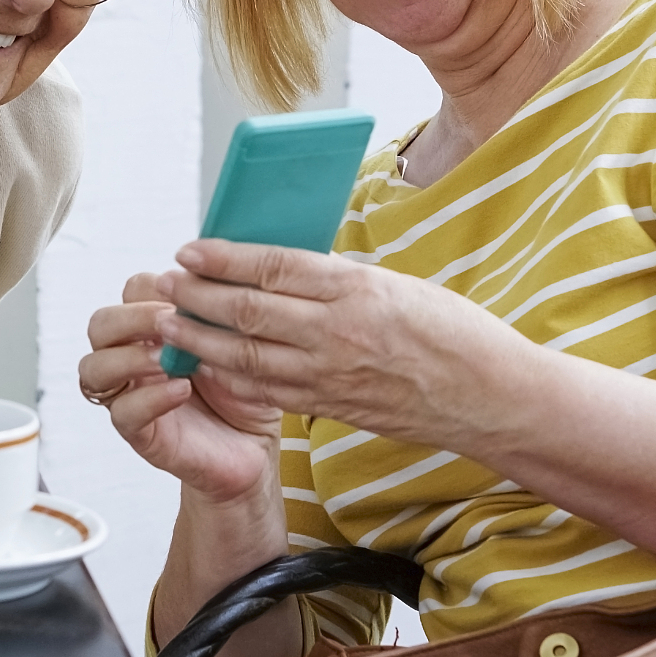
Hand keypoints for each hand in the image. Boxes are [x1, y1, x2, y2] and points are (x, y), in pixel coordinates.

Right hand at [79, 272, 281, 504]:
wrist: (256, 445)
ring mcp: (131, 394)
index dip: (156, 287)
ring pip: (93, 368)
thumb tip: (217, 269)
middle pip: (100, 325)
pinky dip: (150, 398)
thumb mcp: (240, 339)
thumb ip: (220, 309)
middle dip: (132, 318)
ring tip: (168, 359)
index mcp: (155, 327)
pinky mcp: (139, 432)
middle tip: (170, 321)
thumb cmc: (245, 388)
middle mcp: (133, 357)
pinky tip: (181, 391)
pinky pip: (123, 412)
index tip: (188, 294)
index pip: (133, 291)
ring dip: (130, 356)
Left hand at [153, 239, 514, 453]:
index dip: (223, 257)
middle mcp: (338, 332)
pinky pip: (267, 390)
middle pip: (248, 310)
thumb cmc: (453, 332)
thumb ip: (339, 280)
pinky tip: (206, 365)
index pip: (273, 267)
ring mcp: (331, 374)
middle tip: (164, 283)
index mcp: (356, 289)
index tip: (189, 249)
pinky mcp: (331, 406)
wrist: (490, 396)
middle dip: (197, 296)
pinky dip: (231, 376)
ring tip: (167, 325)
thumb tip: (284, 269)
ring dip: (200, 338)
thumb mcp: (397, 285)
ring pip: (247, 354)